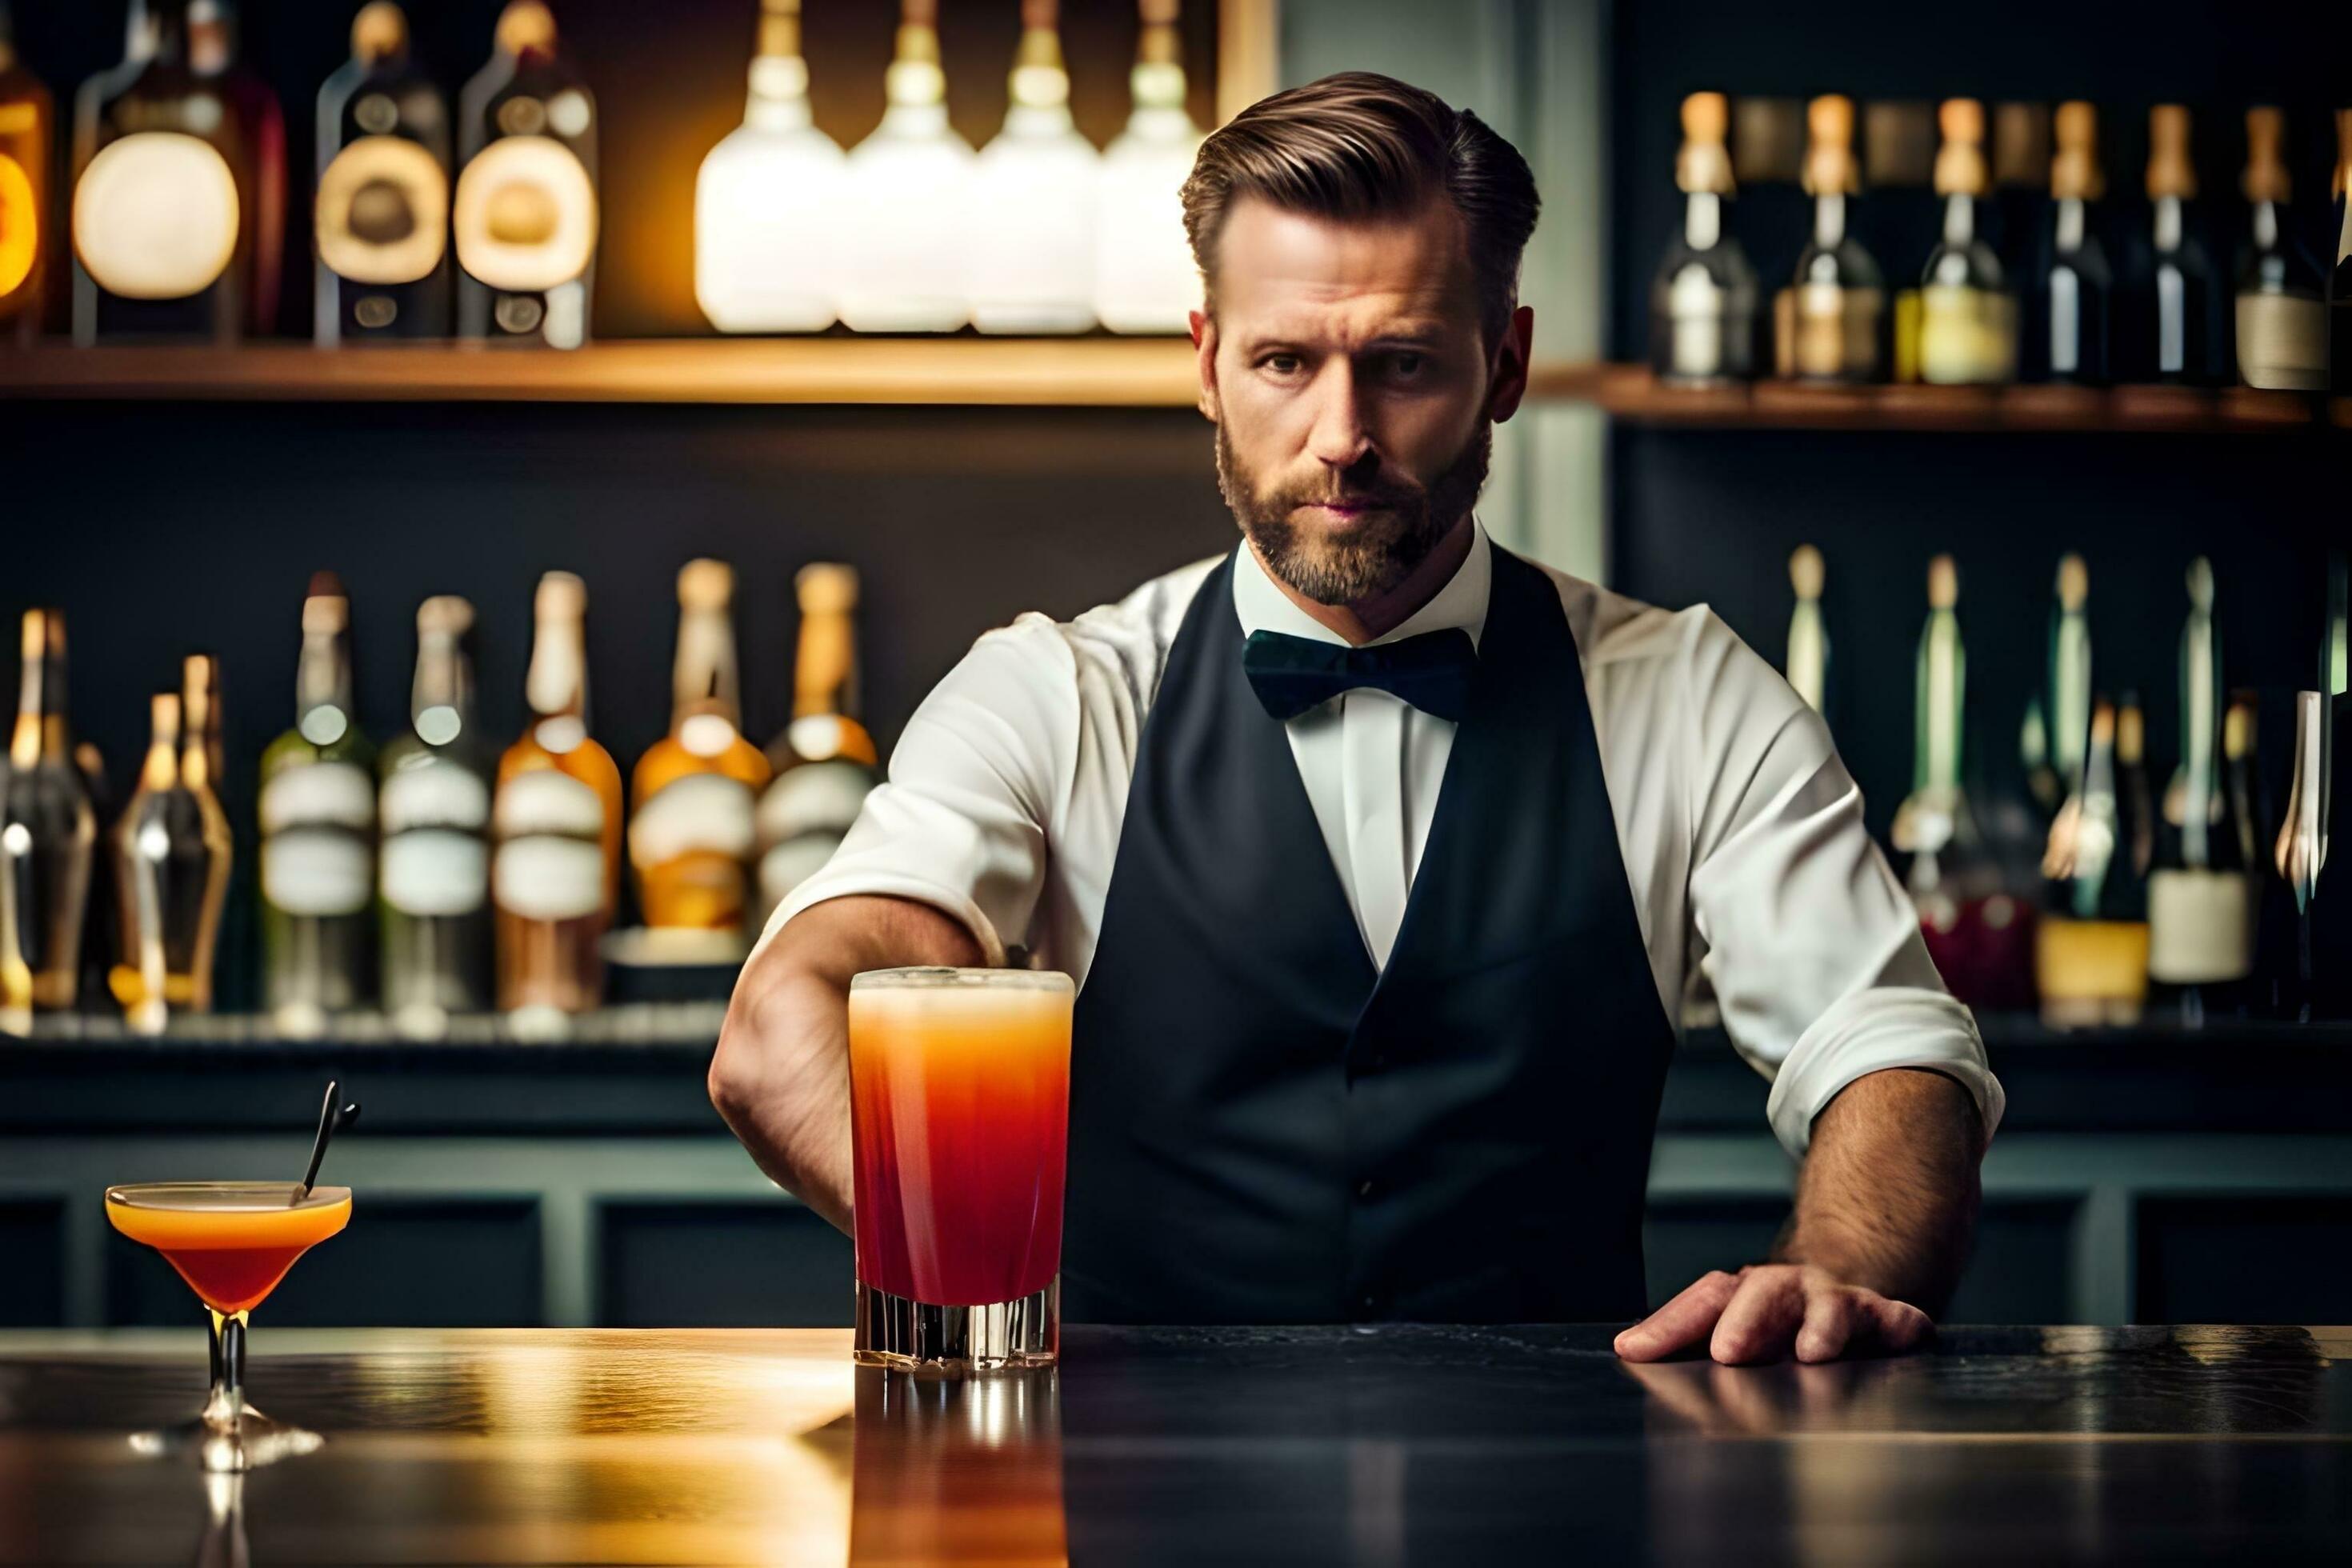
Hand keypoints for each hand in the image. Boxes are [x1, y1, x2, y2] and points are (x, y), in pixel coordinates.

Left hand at [1612, 1264, 1933, 1364]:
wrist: (1848, 1286)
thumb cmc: (1777, 1318)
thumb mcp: (1730, 1323)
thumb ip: (1684, 1336)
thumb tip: (1628, 1348)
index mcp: (1744, 1294)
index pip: (1703, 1300)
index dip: (1670, 1324)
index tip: (1637, 1350)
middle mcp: (1789, 1291)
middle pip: (1763, 1294)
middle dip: (1746, 1320)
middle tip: (1729, 1351)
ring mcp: (1840, 1302)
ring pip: (1831, 1305)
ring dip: (1822, 1326)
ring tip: (1813, 1354)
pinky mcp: (1889, 1319)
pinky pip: (1898, 1318)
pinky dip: (1900, 1325)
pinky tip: (1902, 1335)